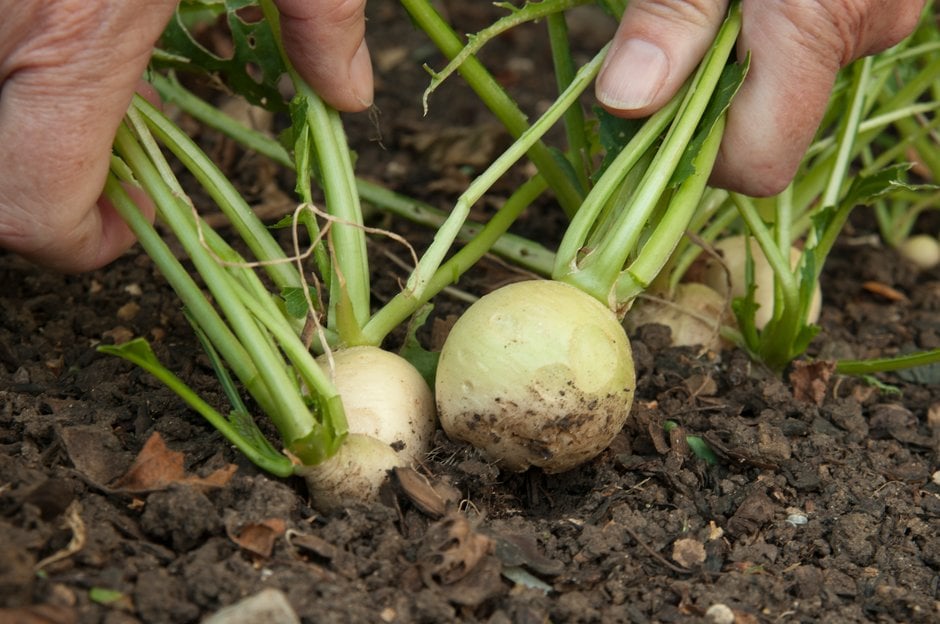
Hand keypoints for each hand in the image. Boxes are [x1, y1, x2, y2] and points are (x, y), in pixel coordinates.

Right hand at [0, 0, 371, 271]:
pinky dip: (25, 80)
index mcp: (75, 34)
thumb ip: (319, 11)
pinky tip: (79, 39)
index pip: (30, 204)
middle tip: (118, 170)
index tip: (137, 223)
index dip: (77, 243)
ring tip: (103, 99)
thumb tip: (347, 93)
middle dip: (50, 192)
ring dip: (35, 134)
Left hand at [595, 0, 925, 195]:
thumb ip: (672, 18)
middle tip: (662, 42)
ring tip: (702, 5)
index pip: (757, 161)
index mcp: (821, 18)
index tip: (640, 110)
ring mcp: (878, 13)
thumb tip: (626, 104)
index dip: (693, 156)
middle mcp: (866, 30)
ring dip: (728, 66)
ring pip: (785, 87)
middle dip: (701, 106)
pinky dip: (761, 36)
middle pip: (766, 129)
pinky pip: (808, 49)